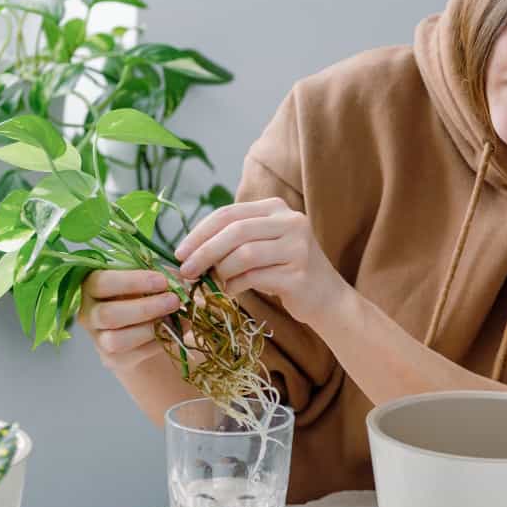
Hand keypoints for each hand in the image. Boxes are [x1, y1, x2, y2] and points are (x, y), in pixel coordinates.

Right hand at [78, 270, 181, 372]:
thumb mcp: (144, 278)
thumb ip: (157, 274)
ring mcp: (99, 339)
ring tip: (177, 316)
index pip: (103, 283)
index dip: (133, 282)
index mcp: (90, 286)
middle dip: (145, 308)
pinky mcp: (113, 359)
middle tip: (174, 300)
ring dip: (151, 328)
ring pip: (117, 341)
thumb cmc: (140, 292)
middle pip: (108, 315)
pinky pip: (135, 354)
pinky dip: (161, 342)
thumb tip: (179, 277)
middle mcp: (88, 314)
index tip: (162, 281)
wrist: (139, 325)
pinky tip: (179, 329)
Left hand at [174, 197, 346, 325]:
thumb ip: (233, 241)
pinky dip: (235, 286)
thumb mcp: (262, 247)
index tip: (180, 252)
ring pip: (243, 254)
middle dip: (204, 252)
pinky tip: (232, 291)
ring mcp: (298, 247)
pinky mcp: (299, 273)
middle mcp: (291, 222)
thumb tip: (189, 250)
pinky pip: (254, 277)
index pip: (229, 214)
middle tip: (185, 271)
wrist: (327, 299)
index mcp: (277, 208)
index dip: (200, 232)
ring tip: (215, 283)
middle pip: (235, 231)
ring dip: (221, 271)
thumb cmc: (286, 272)